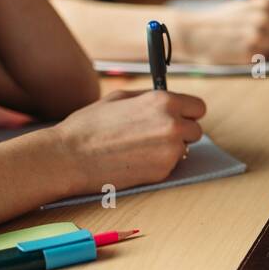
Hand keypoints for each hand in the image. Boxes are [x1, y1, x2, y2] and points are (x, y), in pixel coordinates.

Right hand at [47, 89, 205, 193]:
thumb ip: (151, 98)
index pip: (199, 108)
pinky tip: (134, 160)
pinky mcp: (163, 171)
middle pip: (195, 130)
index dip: (188, 113)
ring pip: (184, 149)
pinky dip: (158, 164)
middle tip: (155, 135)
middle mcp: (173, 125)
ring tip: (139, 147)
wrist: (69, 157)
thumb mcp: (120, 98)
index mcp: (164, 102)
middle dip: (181, 132)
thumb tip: (170, 101)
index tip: (180, 117)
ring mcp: (170, 150)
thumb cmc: (90, 125)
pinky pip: (170, 165)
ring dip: (170, 149)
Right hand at [175, 0, 268, 63]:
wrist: (194, 34)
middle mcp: (264, 18)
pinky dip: (265, 60)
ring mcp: (259, 36)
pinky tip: (249, 55)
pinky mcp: (252, 53)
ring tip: (257, 49)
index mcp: (264, 4)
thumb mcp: (246, 7)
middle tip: (265, 43)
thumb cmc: (221, 21)